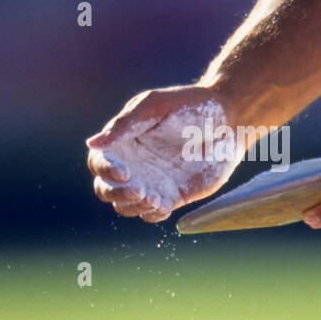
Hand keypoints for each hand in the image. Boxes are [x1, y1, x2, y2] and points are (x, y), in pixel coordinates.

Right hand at [86, 85, 242, 222]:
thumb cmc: (189, 105)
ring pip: (126, 206)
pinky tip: (163, 205)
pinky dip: (153, 214)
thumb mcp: (154, 107)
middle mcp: (132, 164)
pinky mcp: (171, 196)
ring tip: (154, 197)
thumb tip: (92, 143)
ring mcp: (150, 182)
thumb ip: (124, 126)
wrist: (228, 120)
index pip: (98, 162)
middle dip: (116, 193)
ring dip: (133, 206)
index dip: (105, 170)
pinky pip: (153, 213)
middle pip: (105, 190)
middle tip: (138, 188)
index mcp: (122, 142)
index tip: (124, 171)